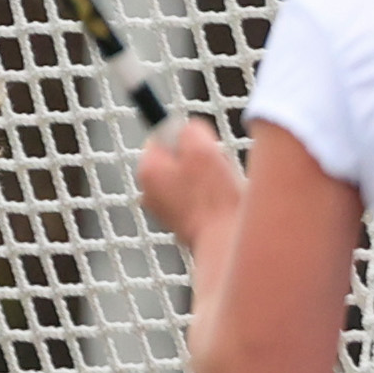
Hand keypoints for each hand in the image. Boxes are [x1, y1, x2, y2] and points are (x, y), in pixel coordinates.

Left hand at [137, 117, 243, 248]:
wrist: (226, 244)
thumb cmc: (213, 197)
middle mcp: (149, 192)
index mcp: (147, 170)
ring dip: (209, 175)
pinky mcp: (183, 223)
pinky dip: (212, 195)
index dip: (187, 135)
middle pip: (176, 156)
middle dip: (199, 157)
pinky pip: (198, 197)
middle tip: (215, 167)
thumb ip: (188, 129)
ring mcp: (165, 210)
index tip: (203, 144)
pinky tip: (221, 204)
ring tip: (220, 187)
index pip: (162, 135)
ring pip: (190, 177)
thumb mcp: (201, 147)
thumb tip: (188, 131)